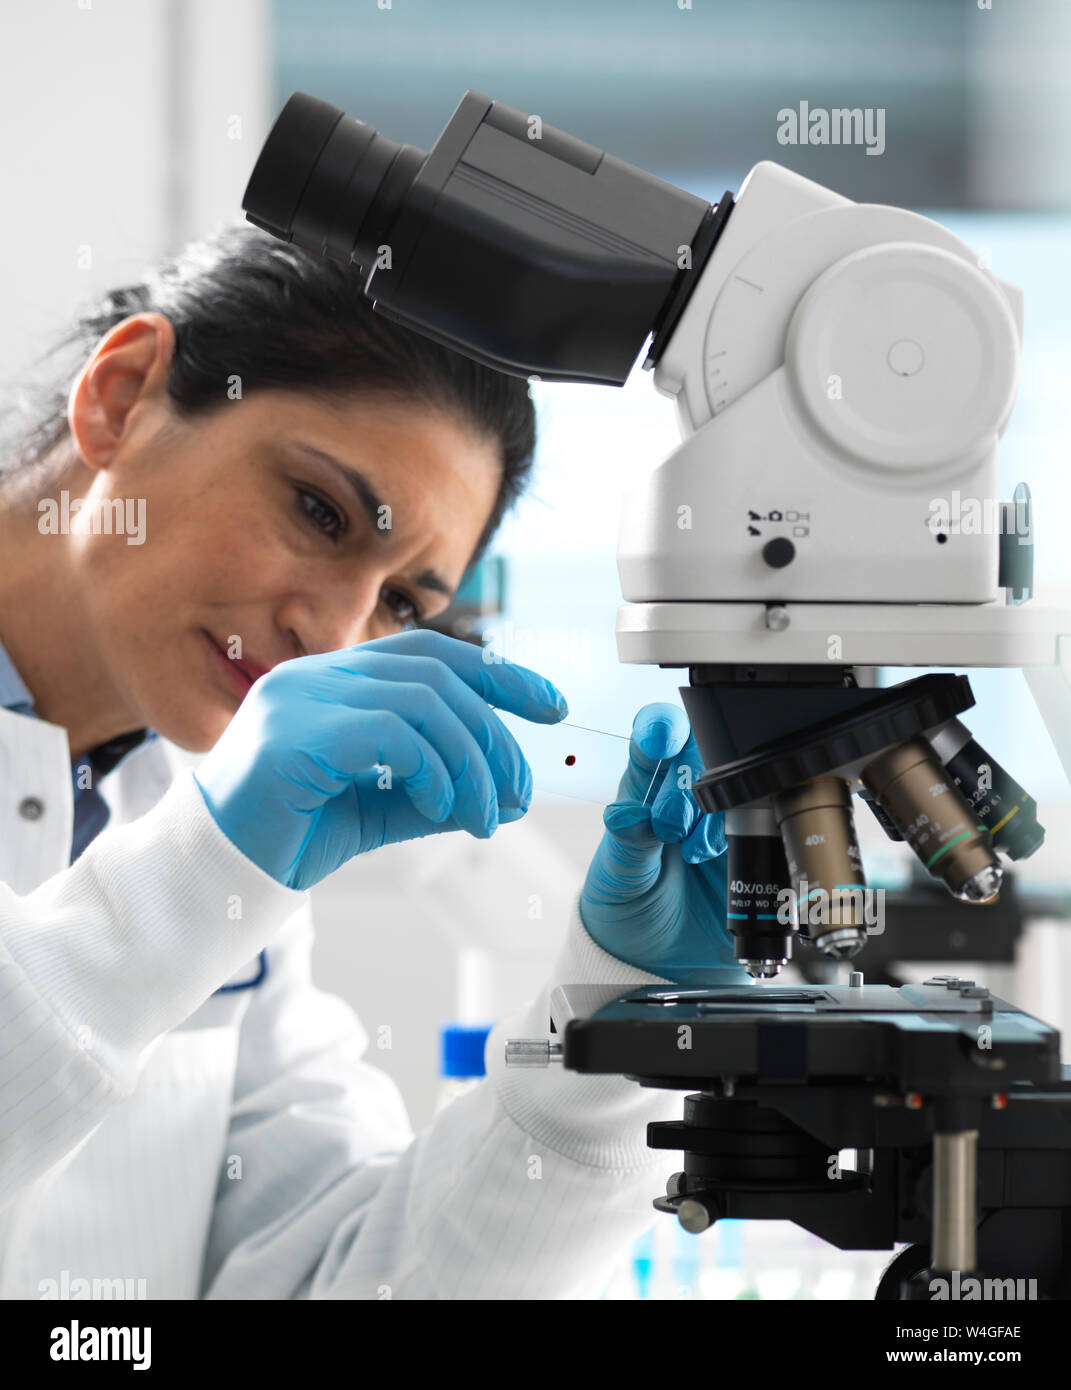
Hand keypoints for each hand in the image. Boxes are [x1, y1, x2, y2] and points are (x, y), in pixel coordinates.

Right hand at [194, 629, 567, 889]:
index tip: (549, 706)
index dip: (497, 672)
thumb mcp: (383, 806)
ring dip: (472, 762)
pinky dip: (434, 771)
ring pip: (423, 703)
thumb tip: (510, 792)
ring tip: (487, 814)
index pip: (430, 652)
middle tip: (520, 791)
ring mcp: (300, 699)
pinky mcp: (294, 736)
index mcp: (334, 679)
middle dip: (494, 733)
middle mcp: (315, 676)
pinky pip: (390, 735)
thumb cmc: (292, 835)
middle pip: (437, 676)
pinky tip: (444, 809)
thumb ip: (438, 788)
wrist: (218, 874)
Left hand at [579, 702, 750, 985]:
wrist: (661, 958)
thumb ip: (627, 843)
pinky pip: (762, 826)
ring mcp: (720, 820)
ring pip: (734, 788)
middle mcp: (685, 797)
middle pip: (701, 756)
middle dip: (687, 785)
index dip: (660, 729)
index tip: (659, 739)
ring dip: (712, 817)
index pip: (655, 740)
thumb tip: (627, 814)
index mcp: (645, 790)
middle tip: (671, 825)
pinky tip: (719, 859)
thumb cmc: (627, 906)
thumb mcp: (618, 877)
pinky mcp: (750, 846)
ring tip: (692, 853)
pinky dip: (747, 838)